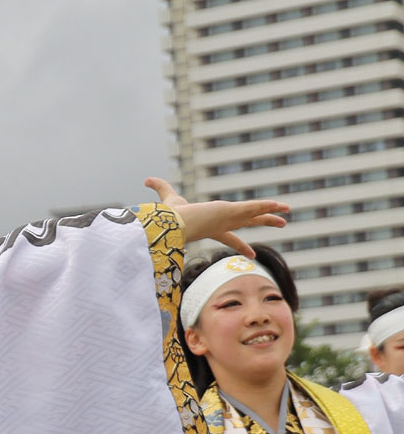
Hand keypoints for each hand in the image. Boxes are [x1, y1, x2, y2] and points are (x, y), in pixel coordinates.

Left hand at [144, 175, 289, 257]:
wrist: (176, 224)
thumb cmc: (171, 217)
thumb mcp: (168, 197)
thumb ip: (160, 188)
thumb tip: (146, 179)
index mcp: (213, 227)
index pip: (230, 237)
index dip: (241, 245)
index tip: (251, 254)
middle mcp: (224, 224)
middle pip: (248, 224)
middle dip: (264, 224)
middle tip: (281, 224)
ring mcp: (230, 218)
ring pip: (254, 215)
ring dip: (270, 212)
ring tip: (287, 211)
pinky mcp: (233, 212)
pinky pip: (254, 207)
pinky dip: (267, 205)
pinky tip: (281, 205)